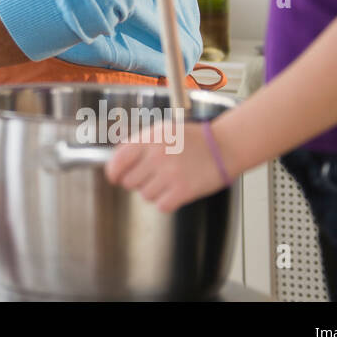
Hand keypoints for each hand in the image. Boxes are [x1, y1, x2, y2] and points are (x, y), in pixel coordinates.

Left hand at [104, 121, 230, 212]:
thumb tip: (117, 155)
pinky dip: (166, 202)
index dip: (113, 172)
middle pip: (129, 182)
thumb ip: (139, 141)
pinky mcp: (183, 191)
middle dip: (136, 181)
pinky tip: (174, 191)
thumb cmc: (193, 138)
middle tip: (149, 176)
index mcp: (149, 140)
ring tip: (166, 181)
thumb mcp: (162, 130)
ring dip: (153, 192)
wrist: (223, 147)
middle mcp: (156, 157)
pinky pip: (161, 205)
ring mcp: (169, 175)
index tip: (115, 177)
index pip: (118, 161)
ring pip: (145, 195)